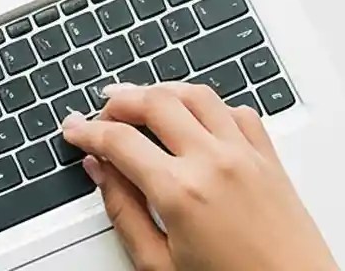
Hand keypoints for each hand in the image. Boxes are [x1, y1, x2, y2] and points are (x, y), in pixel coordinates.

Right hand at [62, 83, 337, 270]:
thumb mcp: (160, 265)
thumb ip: (124, 212)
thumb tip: (101, 172)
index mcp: (180, 191)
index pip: (120, 141)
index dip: (89, 130)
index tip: (75, 129)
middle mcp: (214, 161)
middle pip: (156, 102)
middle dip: (121, 100)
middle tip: (103, 111)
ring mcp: (245, 154)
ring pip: (197, 94)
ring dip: (163, 91)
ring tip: (143, 100)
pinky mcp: (269, 157)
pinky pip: (237, 111)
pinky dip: (211, 105)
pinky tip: (198, 116)